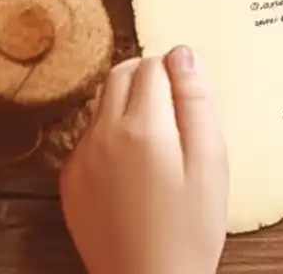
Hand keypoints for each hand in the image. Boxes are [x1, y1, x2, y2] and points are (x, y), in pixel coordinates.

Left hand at [61, 47, 228, 273]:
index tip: (194, 92)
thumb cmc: (190, 228)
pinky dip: (114, 136)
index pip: (153, 65)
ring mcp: (81, 160)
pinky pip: (91, 139)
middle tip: (180, 108)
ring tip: (163, 142)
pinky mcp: (71, 182)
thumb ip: (197, 102)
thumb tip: (184, 54)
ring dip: (130, 105)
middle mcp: (101, 136)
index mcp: (141, 127)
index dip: (177, 70)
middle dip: (149, 77)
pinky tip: (140, 168)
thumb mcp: (210, 161)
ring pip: (103, 106)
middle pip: (119, 76)